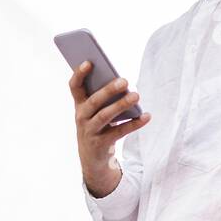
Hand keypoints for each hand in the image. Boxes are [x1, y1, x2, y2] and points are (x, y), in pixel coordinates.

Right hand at [69, 61, 150, 196]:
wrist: (93, 159)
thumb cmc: (98, 126)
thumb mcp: (96, 112)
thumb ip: (104, 97)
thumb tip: (124, 84)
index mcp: (79, 105)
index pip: (74, 87)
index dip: (79, 74)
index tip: (89, 62)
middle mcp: (81, 117)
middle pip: (93, 101)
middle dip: (108, 90)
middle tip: (124, 80)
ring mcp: (90, 132)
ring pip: (105, 116)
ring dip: (121, 105)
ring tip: (136, 95)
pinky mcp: (101, 144)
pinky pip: (119, 132)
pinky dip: (134, 124)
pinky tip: (146, 116)